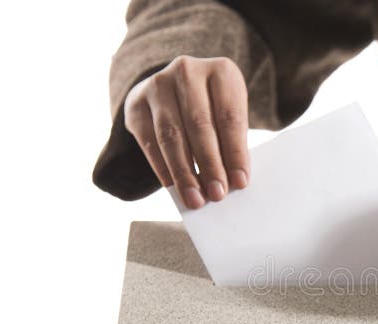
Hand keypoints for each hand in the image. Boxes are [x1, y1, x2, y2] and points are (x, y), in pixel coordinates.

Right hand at [124, 56, 249, 208]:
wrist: (174, 87)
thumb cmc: (213, 106)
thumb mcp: (229, 112)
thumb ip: (231, 141)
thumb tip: (232, 182)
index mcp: (221, 71)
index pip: (230, 117)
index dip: (235, 152)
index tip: (241, 182)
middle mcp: (187, 72)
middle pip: (200, 126)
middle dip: (210, 165)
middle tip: (217, 194)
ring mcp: (157, 85)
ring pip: (172, 136)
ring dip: (185, 172)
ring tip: (196, 198)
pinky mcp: (136, 104)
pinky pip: (150, 142)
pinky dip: (163, 168)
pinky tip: (174, 187)